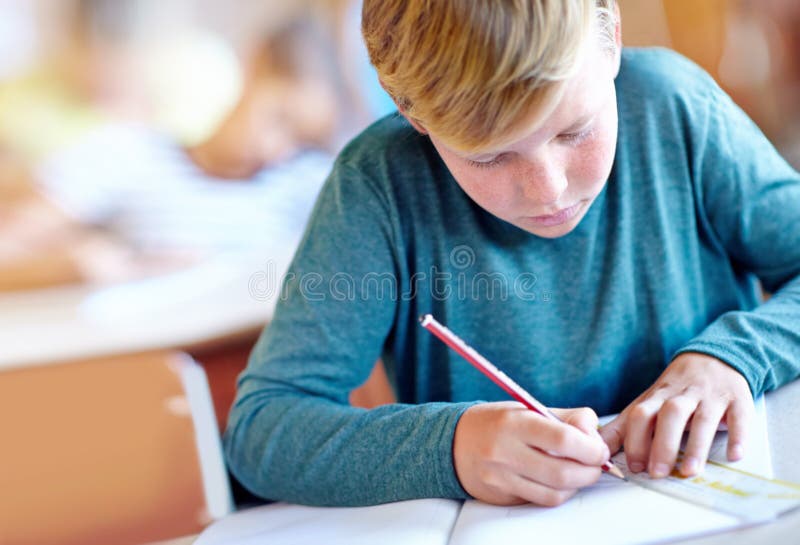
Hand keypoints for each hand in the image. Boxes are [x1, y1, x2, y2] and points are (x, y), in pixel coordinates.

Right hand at [453, 402, 609, 505]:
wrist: (455, 442)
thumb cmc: (498, 423)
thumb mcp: (528, 408)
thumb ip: (566, 418)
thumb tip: (595, 434)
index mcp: (514, 422)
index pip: (563, 439)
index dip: (591, 448)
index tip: (599, 449)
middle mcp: (504, 451)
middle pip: (562, 473)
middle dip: (590, 472)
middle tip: (596, 464)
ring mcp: (500, 478)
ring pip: (554, 494)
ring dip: (576, 486)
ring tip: (578, 473)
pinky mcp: (500, 496)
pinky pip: (539, 501)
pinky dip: (556, 493)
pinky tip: (557, 481)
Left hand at [599, 352, 753, 478]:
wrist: (714, 356)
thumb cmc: (675, 389)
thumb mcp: (648, 402)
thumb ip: (624, 427)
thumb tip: (597, 449)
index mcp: (657, 397)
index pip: (640, 414)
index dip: (635, 439)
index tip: (634, 466)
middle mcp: (682, 395)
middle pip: (669, 415)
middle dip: (661, 444)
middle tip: (657, 473)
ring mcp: (710, 396)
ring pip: (702, 418)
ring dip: (696, 445)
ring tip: (688, 471)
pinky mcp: (737, 399)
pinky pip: (740, 416)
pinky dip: (738, 435)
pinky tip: (734, 456)